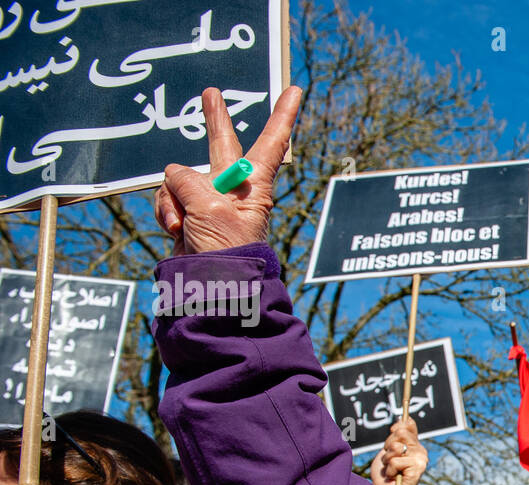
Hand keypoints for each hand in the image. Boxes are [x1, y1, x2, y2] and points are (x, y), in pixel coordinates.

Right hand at [153, 85, 302, 255]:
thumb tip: (176, 178)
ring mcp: (210, 200)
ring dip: (175, 200)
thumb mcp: (209, 207)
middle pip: (223, 144)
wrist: (211, 285)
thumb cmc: (224, 249)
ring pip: (179, 179)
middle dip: (215, 120)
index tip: (295, 90)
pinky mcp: (190, 213)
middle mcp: (233, 187)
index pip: (272, 141)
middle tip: (211, 93)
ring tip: (186, 224)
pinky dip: (167, 213)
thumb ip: (189, 182)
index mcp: (253, 183)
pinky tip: (176, 230)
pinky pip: (169, 199)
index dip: (282, 114)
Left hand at [370, 419, 429, 484]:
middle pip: (400, 433)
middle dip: (388, 446)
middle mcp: (420, 450)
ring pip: (396, 448)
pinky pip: (395, 462)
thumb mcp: (390, 449)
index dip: (394, 432)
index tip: (390, 443)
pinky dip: (390, 470)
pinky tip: (393, 476)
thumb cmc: (387, 472)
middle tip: (389, 460)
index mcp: (415, 444)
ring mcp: (420, 460)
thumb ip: (398, 435)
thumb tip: (405, 418)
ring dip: (387, 460)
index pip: (407, 425)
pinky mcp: (417, 470)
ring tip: (390, 469)